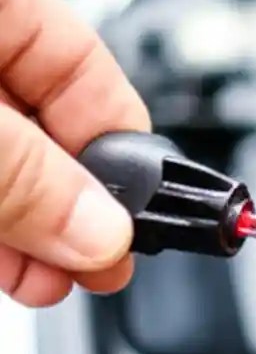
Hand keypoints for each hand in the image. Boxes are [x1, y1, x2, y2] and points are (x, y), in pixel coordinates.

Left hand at [0, 0, 147, 306]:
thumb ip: (26, 174)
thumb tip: (102, 233)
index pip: (88, 71)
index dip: (126, 155)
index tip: (144, 223)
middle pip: (45, 131)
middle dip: (73, 211)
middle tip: (97, 268)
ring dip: (27, 234)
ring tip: (47, 282)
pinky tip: (2, 263)